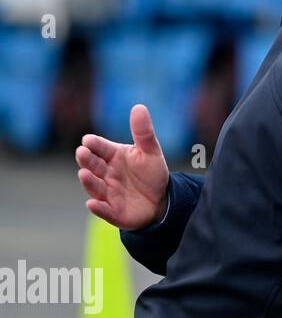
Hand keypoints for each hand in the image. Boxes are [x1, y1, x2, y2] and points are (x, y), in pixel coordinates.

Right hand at [76, 104, 169, 229]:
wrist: (162, 200)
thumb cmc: (152, 173)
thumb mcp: (151, 152)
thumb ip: (143, 132)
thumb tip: (139, 107)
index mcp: (113, 156)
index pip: (101, 148)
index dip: (94, 144)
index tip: (88, 140)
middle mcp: (106, 173)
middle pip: (93, 165)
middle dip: (87, 160)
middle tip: (82, 152)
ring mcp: (108, 192)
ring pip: (95, 186)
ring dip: (89, 181)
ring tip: (84, 174)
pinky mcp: (113, 211)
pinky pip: (104, 210)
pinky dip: (98, 208)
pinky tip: (93, 204)